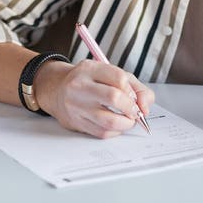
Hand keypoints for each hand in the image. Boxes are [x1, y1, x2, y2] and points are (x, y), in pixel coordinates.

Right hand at [34, 59, 154, 138]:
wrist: (57, 90)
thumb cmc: (89, 81)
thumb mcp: (109, 73)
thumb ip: (134, 86)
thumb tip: (145, 108)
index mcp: (90, 69)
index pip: (119, 77)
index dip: (133, 90)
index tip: (135, 97)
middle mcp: (81, 86)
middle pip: (114, 98)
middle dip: (131, 108)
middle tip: (135, 112)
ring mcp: (76, 106)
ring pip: (109, 120)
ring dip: (126, 123)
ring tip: (129, 120)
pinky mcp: (76, 123)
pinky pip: (102, 133)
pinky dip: (115, 131)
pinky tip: (116, 125)